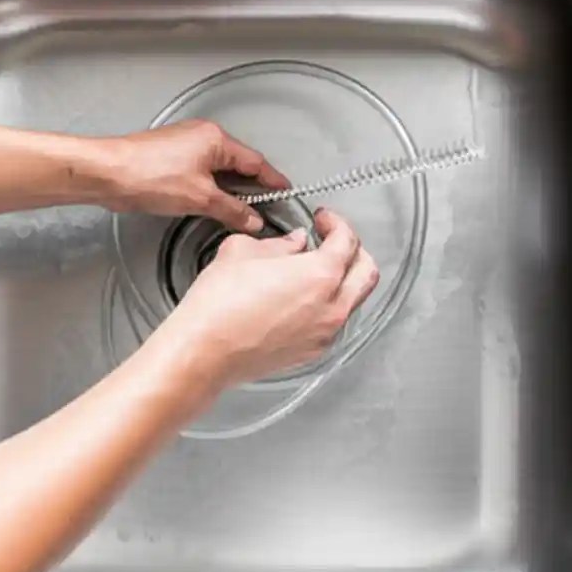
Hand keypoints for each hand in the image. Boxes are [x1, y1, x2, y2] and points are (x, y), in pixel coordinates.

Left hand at [100, 119, 289, 232]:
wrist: (107, 173)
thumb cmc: (148, 175)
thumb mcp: (200, 198)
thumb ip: (232, 210)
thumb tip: (253, 220)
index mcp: (216, 139)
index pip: (256, 161)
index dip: (272, 180)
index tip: (285, 193)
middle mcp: (203, 137)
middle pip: (238, 165)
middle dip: (251, 188)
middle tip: (263, 211)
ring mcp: (186, 146)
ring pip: (219, 170)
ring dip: (228, 191)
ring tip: (238, 213)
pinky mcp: (171, 158)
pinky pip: (201, 173)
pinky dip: (210, 189)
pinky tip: (210, 205)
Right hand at [155, 209, 378, 390]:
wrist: (204, 351)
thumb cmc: (218, 306)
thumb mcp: (242, 251)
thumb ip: (278, 243)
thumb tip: (293, 243)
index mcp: (320, 275)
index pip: (347, 240)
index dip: (336, 223)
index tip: (323, 220)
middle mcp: (331, 307)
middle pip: (367, 272)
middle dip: (354, 250)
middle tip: (332, 240)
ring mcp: (325, 333)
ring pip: (355, 299)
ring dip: (344, 279)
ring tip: (316, 268)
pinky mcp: (313, 351)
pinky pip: (335, 321)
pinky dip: (329, 304)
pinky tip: (304, 297)